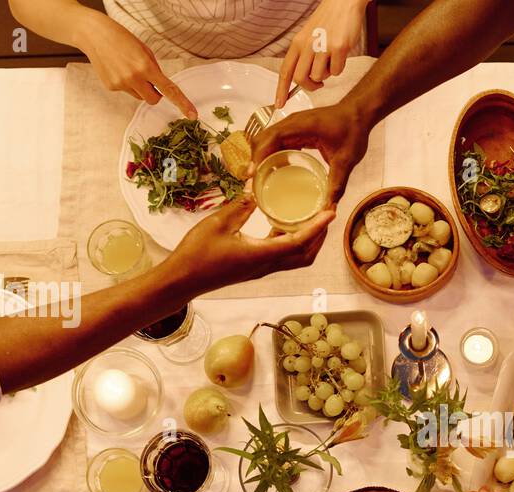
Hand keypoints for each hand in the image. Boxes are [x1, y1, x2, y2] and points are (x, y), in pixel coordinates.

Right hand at [78, 12, 196, 117]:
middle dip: (154, 94)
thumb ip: (154, 69)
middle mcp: (134, 78)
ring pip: (139, 97)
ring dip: (139, 88)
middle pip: (153, 100)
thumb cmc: (121, 38)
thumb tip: (160, 87)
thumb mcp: (144, 50)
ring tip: (128, 69)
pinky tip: (117, 69)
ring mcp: (121, 84)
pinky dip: (126, 84)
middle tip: (147, 80)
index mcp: (146, 67)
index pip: (169, 90)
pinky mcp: (111, 87)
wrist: (94, 34)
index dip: (182, 103)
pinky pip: (126, 92)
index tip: (192, 114)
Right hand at [167, 196, 334, 292]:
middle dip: (320, 236)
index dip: (317, 227)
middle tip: (326, 214)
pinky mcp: (254, 268)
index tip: (331, 212)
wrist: (182, 280)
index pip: (298, 242)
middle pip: (305, 256)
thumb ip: (241, 206)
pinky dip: (291, 243)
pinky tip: (285, 225)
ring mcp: (261, 269)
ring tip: (313, 219)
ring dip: (308, 242)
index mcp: (261, 255)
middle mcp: (266, 266)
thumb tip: (256, 189)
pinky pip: (281, 257)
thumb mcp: (218, 223)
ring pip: (295, 259)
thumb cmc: (196, 253)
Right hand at [249, 102, 370, 202]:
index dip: (259, 155)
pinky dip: (270, 155)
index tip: (253, 174)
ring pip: (267, 140)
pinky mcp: (295, 131)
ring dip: (260, 157)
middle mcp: (292, 123)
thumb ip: (337, 184)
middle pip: (263, 139)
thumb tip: (330, 209)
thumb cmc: (352, 131)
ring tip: (258, 180)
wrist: (358, 114)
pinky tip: (272, 172)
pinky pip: (276, 142)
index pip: (272, 138)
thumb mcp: (346, 161)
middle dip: (255, 159)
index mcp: (302, 126)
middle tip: (253, 184)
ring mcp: (292, 126)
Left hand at [275, 0, 367, 107]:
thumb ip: (304, 55)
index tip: (279, 103)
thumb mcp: (309, 36)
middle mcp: (307, 45)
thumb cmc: (328, 21)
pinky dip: (339, 68)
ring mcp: (323, 47)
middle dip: (309, 86)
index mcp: (297, 43)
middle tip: (318, 84)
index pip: (285, 70)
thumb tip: (302, 79)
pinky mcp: (338, 48)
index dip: (281, 89)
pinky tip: (340, 55)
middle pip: (300, 78)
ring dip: (326, 75)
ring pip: (319, 77)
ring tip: (330, 61)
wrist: (343, 3)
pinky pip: (336, 71)